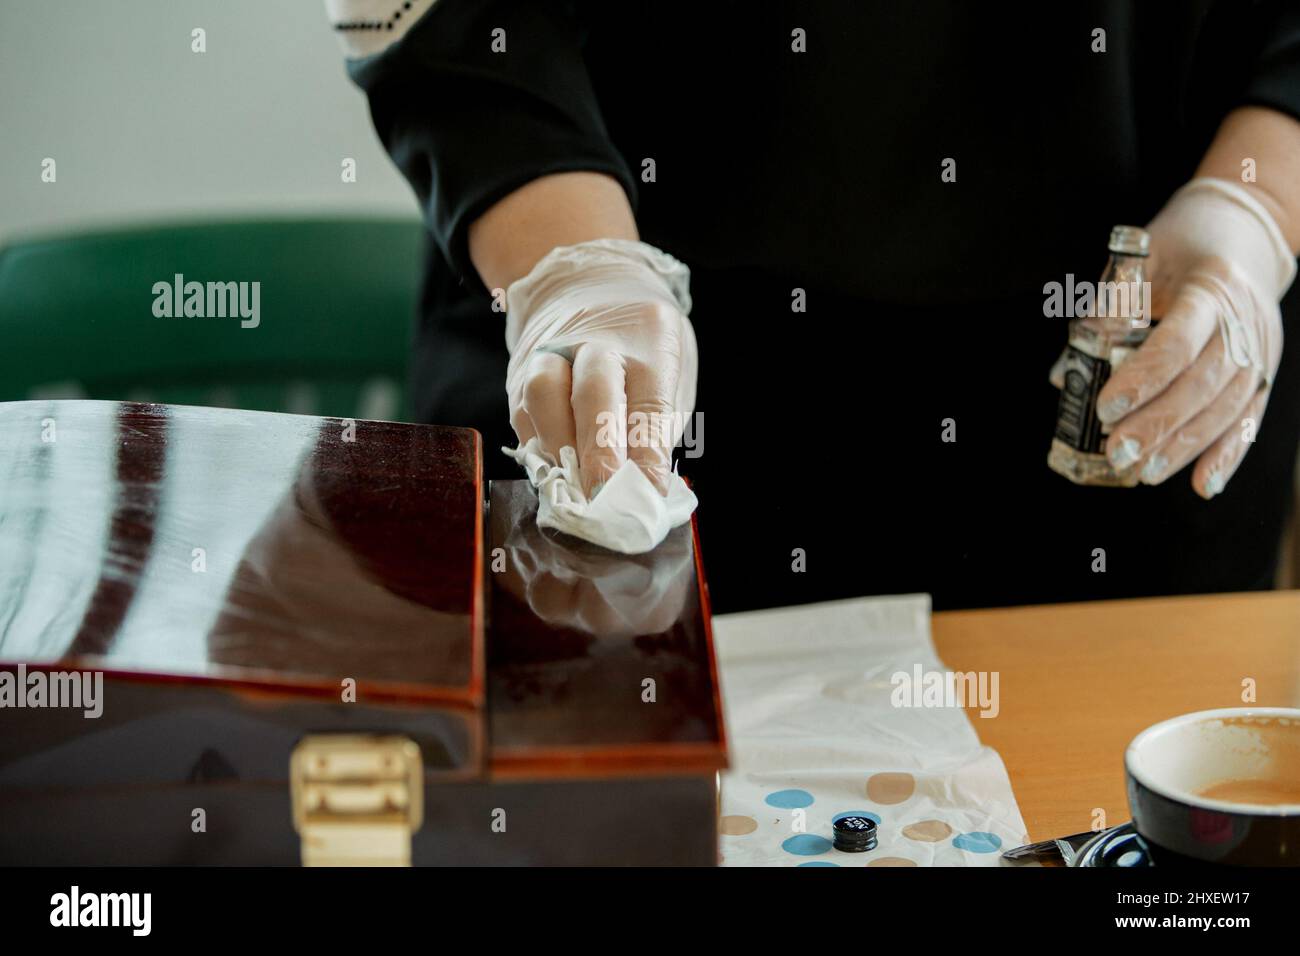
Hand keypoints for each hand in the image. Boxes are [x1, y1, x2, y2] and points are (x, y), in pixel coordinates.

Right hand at [504, 239, 696, 495]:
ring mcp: (553, 348)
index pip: (649, 402)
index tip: (646, 495)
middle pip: (594, 391)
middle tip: (601, 498)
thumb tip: (642, 489)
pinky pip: (521, 410)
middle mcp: (599, 339)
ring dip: (557, 448)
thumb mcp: (671, 371)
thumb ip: (656, 426)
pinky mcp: (521, 366)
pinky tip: (553, 470)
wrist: (590, 285)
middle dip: (597, 452)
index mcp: (651, 340)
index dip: (646, 455)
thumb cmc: (643, 343)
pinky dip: (537, 446)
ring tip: (572, 488)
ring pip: (543, 392)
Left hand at [1095, 180, 1294, 497]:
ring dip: (1184, 447)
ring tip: (1143, 472)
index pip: (1178, 343)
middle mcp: (1246, 321)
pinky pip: (1250, 418)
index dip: (1142, 379)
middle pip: (1203, 384)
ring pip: (1227, 408)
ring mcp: (1263, 350)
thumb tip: (1067, 375)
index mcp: (1211, 287)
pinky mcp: (1267, 371)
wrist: (1244, 230)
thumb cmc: (1179, 244)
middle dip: (1157, 424)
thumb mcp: (1139, 258)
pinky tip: (1202, 485)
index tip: (1105, 407)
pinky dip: (1227, 454)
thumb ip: (1106, 310)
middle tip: (1117, 452)